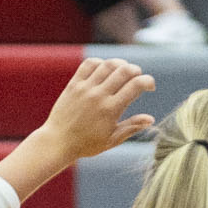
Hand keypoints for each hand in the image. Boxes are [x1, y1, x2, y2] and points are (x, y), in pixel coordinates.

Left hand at [39, 57, 158, 160]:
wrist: (57, 142)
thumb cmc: (86, 144)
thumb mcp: (112, 139)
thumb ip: (132, 127)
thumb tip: (151, 119)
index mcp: (111, 109)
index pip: (136, 85)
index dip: (148, 81)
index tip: (150, 86)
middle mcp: (99, 95)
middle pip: (124, 70)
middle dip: (136, 70)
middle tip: (138, 77)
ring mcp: (85, 88)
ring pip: (108, 64)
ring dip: (121, 64)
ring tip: (123, 71)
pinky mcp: (73, 84)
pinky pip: (89, 64)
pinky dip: (100, 62)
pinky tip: (104, 70)